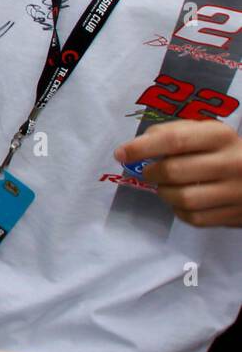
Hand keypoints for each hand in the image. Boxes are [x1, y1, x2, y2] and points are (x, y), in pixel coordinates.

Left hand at [116, 120, 241, 227]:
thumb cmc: (222, 150)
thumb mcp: (204, 132)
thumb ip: (171, 133)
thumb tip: (135, 147)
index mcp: (221, 136)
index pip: (175, 140)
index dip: (142, 147)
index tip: (121, 154)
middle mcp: (233, 162)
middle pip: (174, 171)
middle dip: (151, 173)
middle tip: (148, 172)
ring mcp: (237, 191)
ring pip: (183, 199)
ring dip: (164, 193)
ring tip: (165, 186)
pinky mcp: (236, 215)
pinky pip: (195, 218)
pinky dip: (179, 211)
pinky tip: (182, 201)